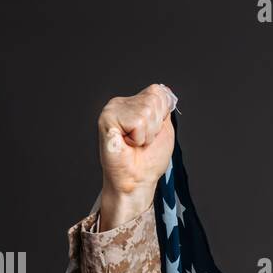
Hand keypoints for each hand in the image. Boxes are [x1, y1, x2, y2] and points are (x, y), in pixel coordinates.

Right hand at [97, 83, 177, 229]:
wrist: (137, 181)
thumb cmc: (148, 161)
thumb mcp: (164, 130)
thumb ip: (164, 109)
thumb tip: (165, 92)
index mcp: (135, 104)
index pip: (159, 92)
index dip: (163, 116)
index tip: (153, 134)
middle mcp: (122, 103)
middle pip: (154, 99)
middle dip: (156, 126)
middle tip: (143, 141)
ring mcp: (113, 109)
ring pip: (147, 110)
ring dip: (147, 134)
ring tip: (136, 144)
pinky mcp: (107, 118)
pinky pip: (137, 122)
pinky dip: (138, 138)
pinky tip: (127, 144)